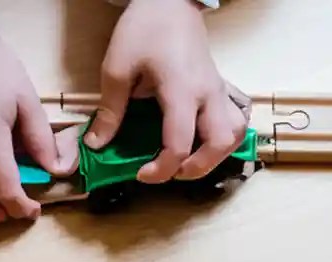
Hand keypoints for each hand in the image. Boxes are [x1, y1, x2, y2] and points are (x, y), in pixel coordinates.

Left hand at [86, 0, 249, 182]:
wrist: (169, 1)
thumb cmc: (144, 29)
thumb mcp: (117, 68)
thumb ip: (110, 110)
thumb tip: (97, 144)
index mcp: (181, 89)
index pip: (179, 143)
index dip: (162, 169)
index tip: (140, 174)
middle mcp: (208, 93)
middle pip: (220, 143)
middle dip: (197, 168)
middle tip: (170, 173)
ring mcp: (218, 90)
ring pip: (234, 133)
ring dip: (216, 155)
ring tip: (188, 162)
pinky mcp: (220, 88)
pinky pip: (233, 119)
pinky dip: (222, 139)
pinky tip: (201, 143)